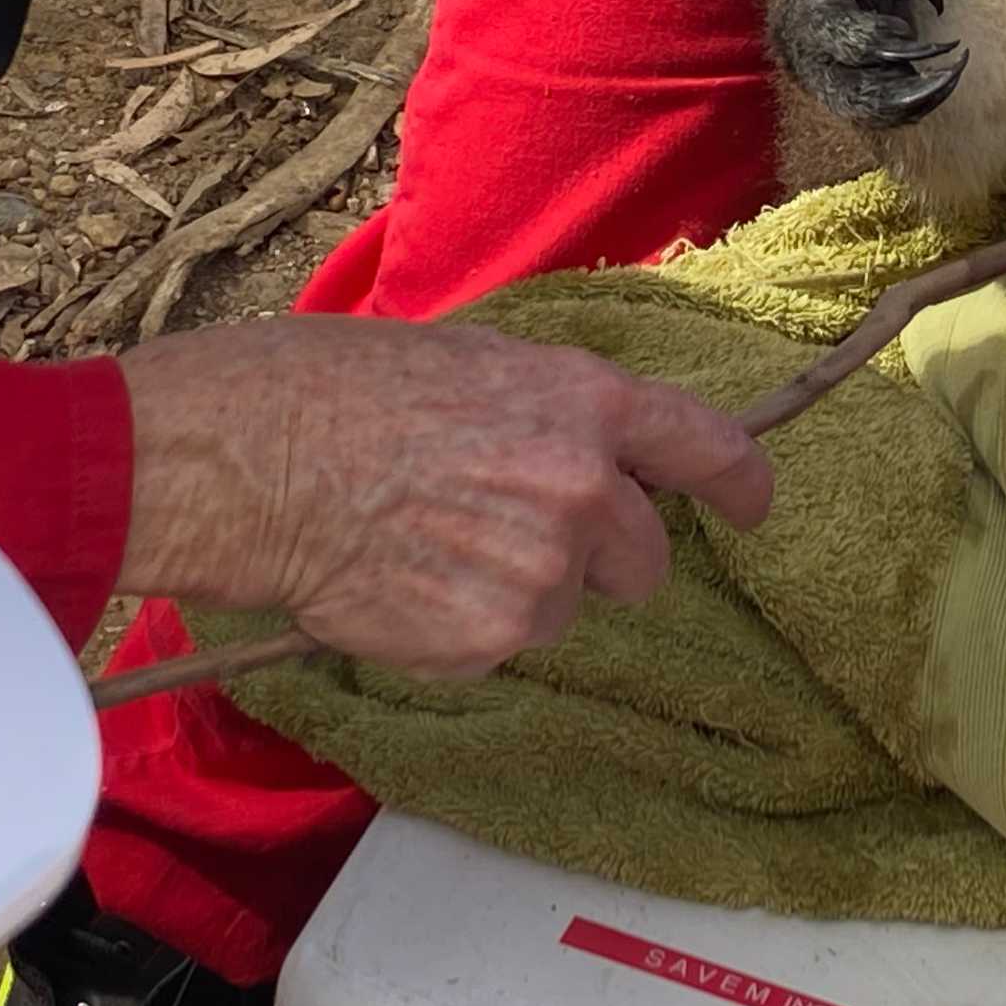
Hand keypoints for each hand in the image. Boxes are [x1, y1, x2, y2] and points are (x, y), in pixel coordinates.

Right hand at [114, 315, 773, 679]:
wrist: (254, 460)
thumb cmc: (341, 389)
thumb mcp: (475, 358)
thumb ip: (553, 408)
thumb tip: (593, 445)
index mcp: (584, 402)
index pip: (706, 446)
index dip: (740, 482)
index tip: (751, 505)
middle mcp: (582, 489)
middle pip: (642, 557)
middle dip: (597, 554)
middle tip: (511, 528)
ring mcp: (540, 572)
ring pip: (566, 608)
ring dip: (518, 591)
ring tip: (431, 543)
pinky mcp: (489, 639)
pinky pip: (503, 647)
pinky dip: (463, 629)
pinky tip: (404, 580)